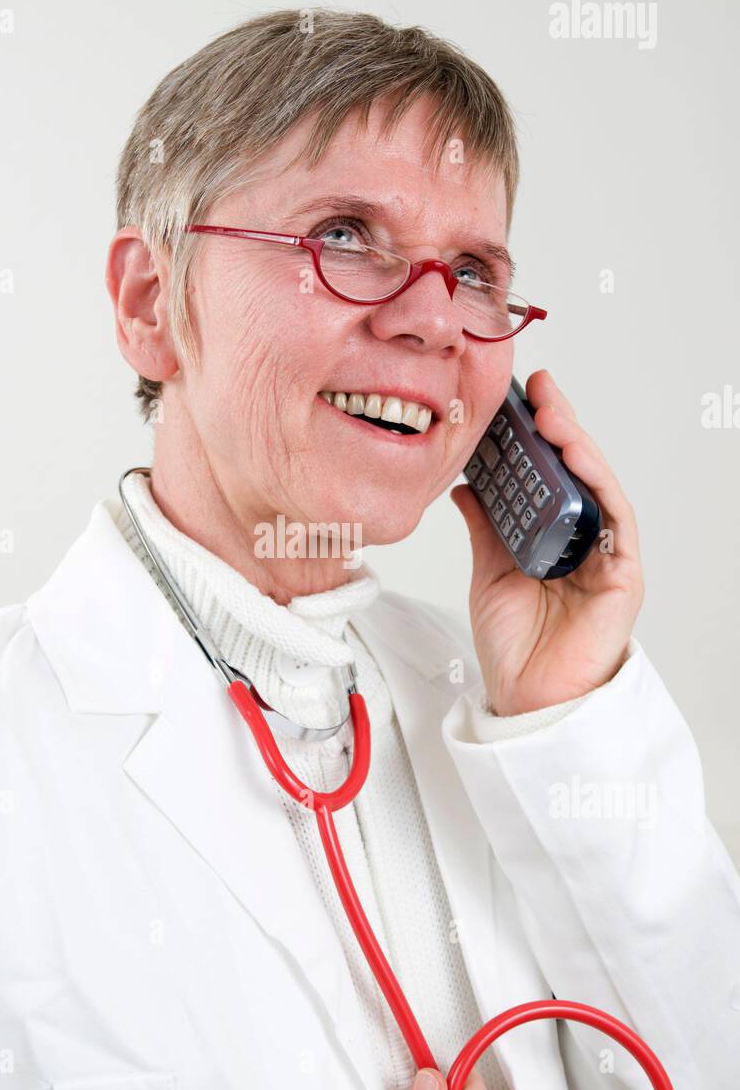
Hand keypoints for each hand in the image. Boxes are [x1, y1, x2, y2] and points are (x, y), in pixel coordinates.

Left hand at [450, 369, 643, 715]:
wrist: (525, 699)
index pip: (549, 475)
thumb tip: (465, 485)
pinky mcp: (623, 576)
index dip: (536, 435)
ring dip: (578, 447)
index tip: (514, 398)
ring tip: (552, 414)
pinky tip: (577, 459)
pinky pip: (615, 521)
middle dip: (560, 426)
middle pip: (576, 473)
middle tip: (537, 389)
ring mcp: (606, 557)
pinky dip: (597, 486)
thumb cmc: (515, 646)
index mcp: (552, 537)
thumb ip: (485, 528)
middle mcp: (583, 541)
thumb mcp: (488, 573)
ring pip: (597, 488)